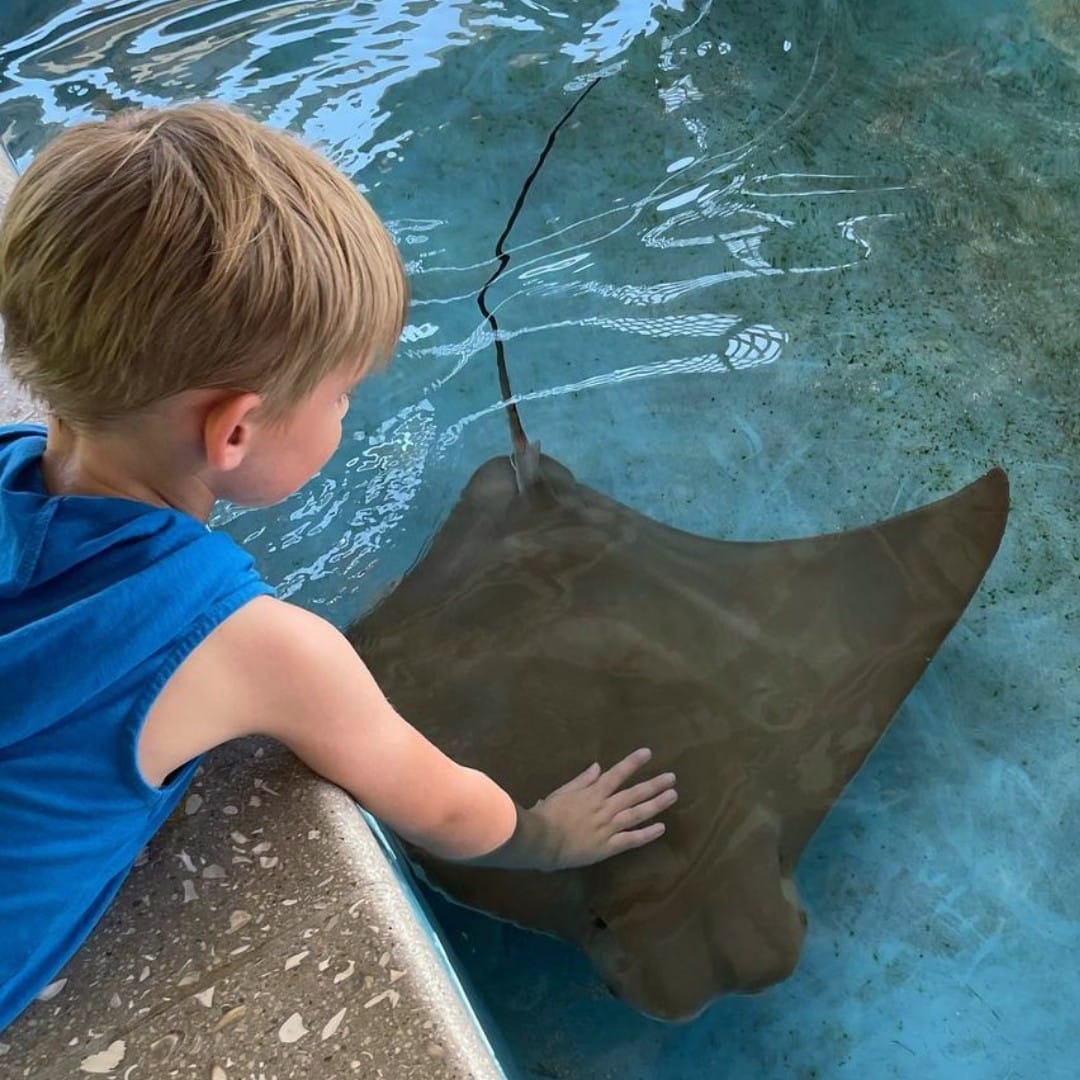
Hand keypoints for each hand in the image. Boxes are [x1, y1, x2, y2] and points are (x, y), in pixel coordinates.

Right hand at [529, 747, 676, 869]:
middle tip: (672, 777)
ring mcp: (609, 827)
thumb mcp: (562, 792)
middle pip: (634, 793)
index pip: (617, 774)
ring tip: (673, 796)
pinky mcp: (608, 847)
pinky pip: (631, 840)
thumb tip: (598, 766)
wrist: (542, 840)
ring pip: (637, 813)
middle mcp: (605, 807)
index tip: (648, 753)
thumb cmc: (548, 815)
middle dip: (654, 784)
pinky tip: (661, 828)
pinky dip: (647, 834)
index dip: (633, 763)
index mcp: (593, 793)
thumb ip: (582, 780)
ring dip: (656, 804)